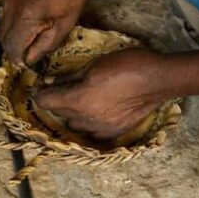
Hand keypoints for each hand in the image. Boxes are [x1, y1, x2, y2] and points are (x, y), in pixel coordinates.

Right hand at [0, 0, 96, 65]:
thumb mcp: (64, 26)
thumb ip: (44, 46)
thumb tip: (29, 60)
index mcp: (26, 17)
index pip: (12, 48)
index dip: (19, 61)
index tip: (28, 66)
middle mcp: (12, 8)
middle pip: (3, 40)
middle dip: (14, 52)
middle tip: (29, 57)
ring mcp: (9, 0)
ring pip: (2, 29)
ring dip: (13, 40)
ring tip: (31, 43)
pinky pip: (6, 18)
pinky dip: (14, 27)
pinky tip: (29, 28)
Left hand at [34, 49, 172, 139]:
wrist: (158, 79)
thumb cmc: (127, 65)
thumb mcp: (94, 65)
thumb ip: (71, 77)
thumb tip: (53, 82)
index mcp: (78, 100)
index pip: (46, 102)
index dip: (40, 94)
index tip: (39, 88)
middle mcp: (87, 119)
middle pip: (60, 114)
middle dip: (57, 102)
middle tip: (61, 90)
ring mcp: (102, 128)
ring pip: (75, 126)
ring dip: (73, 115)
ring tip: (80, 102)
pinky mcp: (115, 132)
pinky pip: (93, 133)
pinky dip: (89, 125)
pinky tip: (95, 114)